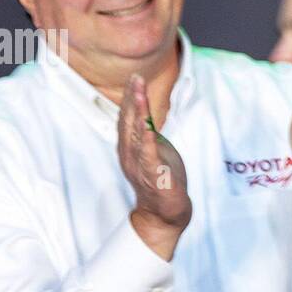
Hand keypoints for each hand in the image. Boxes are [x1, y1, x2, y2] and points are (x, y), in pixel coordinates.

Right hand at [118, 72, 190, 258]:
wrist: (164, 213)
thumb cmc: (160, 178)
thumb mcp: (152, 150)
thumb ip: (145, 132)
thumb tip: (143, 111)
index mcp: (130, 148)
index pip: (126, 119)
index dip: (129, 98)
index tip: (134, 78)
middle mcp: (130, 155)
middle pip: (128, 123)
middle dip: (132, 99)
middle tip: (135, 78)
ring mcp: (140, 165)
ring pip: (136, 135)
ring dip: (138, 113)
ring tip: (139, 93)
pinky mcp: (154, 175)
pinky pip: (148, 155)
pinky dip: (147, 140)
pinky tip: (148, 125)